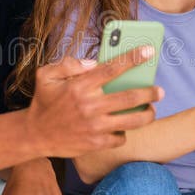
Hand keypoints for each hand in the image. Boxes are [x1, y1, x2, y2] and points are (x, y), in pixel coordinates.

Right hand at [25, 46, 163, 156]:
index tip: (149, 51)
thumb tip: (94, 63)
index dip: (133, 58)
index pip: (112, 68)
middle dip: (150, 92)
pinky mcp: (96, 143)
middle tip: (160, 90)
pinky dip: (124, 132)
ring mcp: (94, 126)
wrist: (34, 135)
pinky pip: (120, 137)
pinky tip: (123, 127)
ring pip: (132, 121)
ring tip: (151, 109)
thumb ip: (68, 64)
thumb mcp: (46, 75)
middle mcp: (89, 106)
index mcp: (79, 86)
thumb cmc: (43, 102)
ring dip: (147, 115)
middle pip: (130, 97)